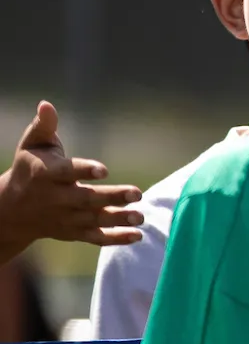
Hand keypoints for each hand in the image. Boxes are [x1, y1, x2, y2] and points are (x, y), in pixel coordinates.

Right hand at [0, 101, 141, 262]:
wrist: (10, 210)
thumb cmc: (29, 169)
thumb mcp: (31, 146)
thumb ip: (43, 126)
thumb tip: (46, 104)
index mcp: (45, 174)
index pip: (66, 172)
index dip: (84, 170)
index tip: (103, 170)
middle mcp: (55, 198)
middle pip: (84, 199)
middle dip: (110, 197)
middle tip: (137, 193)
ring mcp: (64, 218)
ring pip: (92, 220)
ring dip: (118, 219)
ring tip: (141, 216)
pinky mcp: (72, 232)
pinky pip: (94, 237)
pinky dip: (115, 238)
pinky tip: (137, 235)